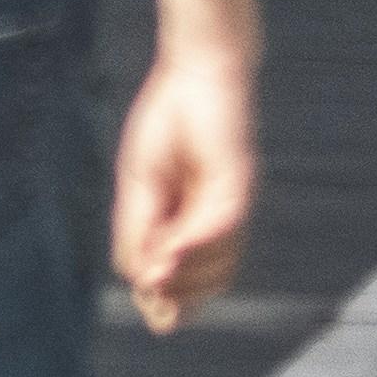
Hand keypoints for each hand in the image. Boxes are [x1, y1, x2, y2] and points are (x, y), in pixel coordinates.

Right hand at [112, 43, 255, 333]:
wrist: (194, 69)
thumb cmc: (166, 122)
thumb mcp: (139, 184)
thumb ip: (137, 231)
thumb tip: (142, 282)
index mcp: (184, 228)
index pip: (179, 285)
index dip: (163, 304)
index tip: (147, 307)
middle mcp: (212, 226)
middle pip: (200, 288)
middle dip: (176, 300)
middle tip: (152, 294)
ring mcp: (227, 209)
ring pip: (217, 269)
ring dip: (186, 279)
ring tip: (158, 274)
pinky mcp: (238, 186)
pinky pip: (224, 229)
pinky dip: (197, 246)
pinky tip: (172, 248)